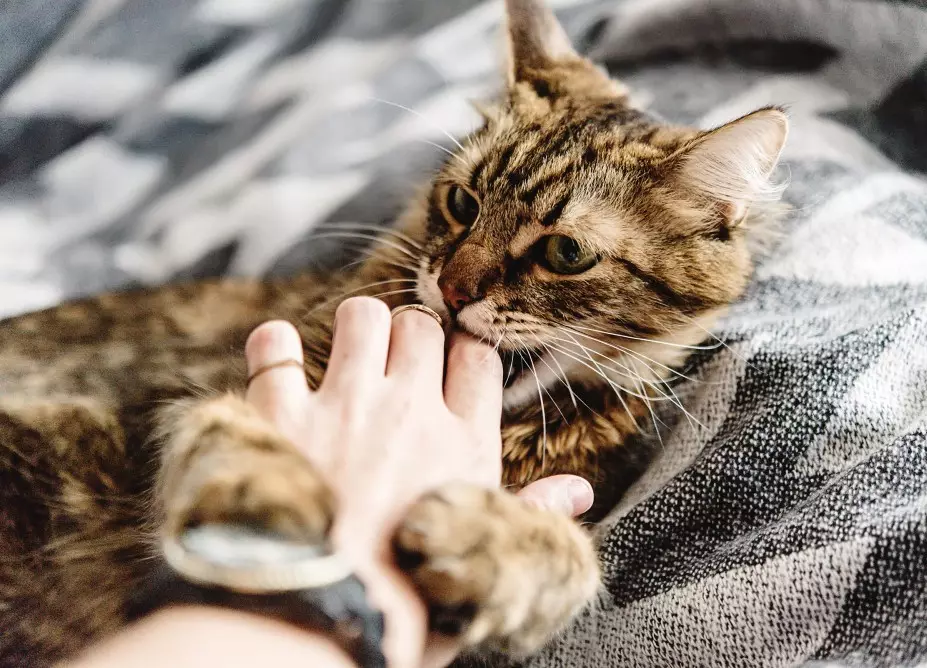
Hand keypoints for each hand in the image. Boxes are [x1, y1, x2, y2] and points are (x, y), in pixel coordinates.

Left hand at [243, 298, 592, 666]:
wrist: (331, 619)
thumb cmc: (412, 600)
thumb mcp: (489, 558)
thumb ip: (534, 512)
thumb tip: (580, 491)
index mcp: (464, 441)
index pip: (477, 357)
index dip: (463, 353)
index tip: (448, 369)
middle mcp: (411, 409)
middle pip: (422, 324)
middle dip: (411, 336)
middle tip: (396, 367)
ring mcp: (347, 405)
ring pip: (362, 314)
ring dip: (357, 328)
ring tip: (349, 359)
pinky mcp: (283, 414)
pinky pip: (276, 346)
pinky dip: (275, 348)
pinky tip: (282, 366)